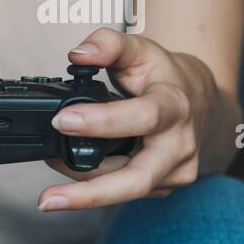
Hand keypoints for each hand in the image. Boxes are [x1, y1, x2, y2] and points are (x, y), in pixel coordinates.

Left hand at [40, 28, 220, 210]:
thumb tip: (78, 54)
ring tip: (50, 163)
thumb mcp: (139, 49)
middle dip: (90, 193)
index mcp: (175, 106)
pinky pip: (122, 192)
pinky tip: (71, 175)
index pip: (143, 117)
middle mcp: (180, 145)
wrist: (196, 100)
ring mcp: (174, 171)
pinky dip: (92, 186)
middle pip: (137, 179)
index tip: (61, 120)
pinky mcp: (162, 187)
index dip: (102, 121)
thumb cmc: (162, 75)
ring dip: (80, 188)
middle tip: (46, 199)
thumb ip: (107, 44)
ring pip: (122, 190)